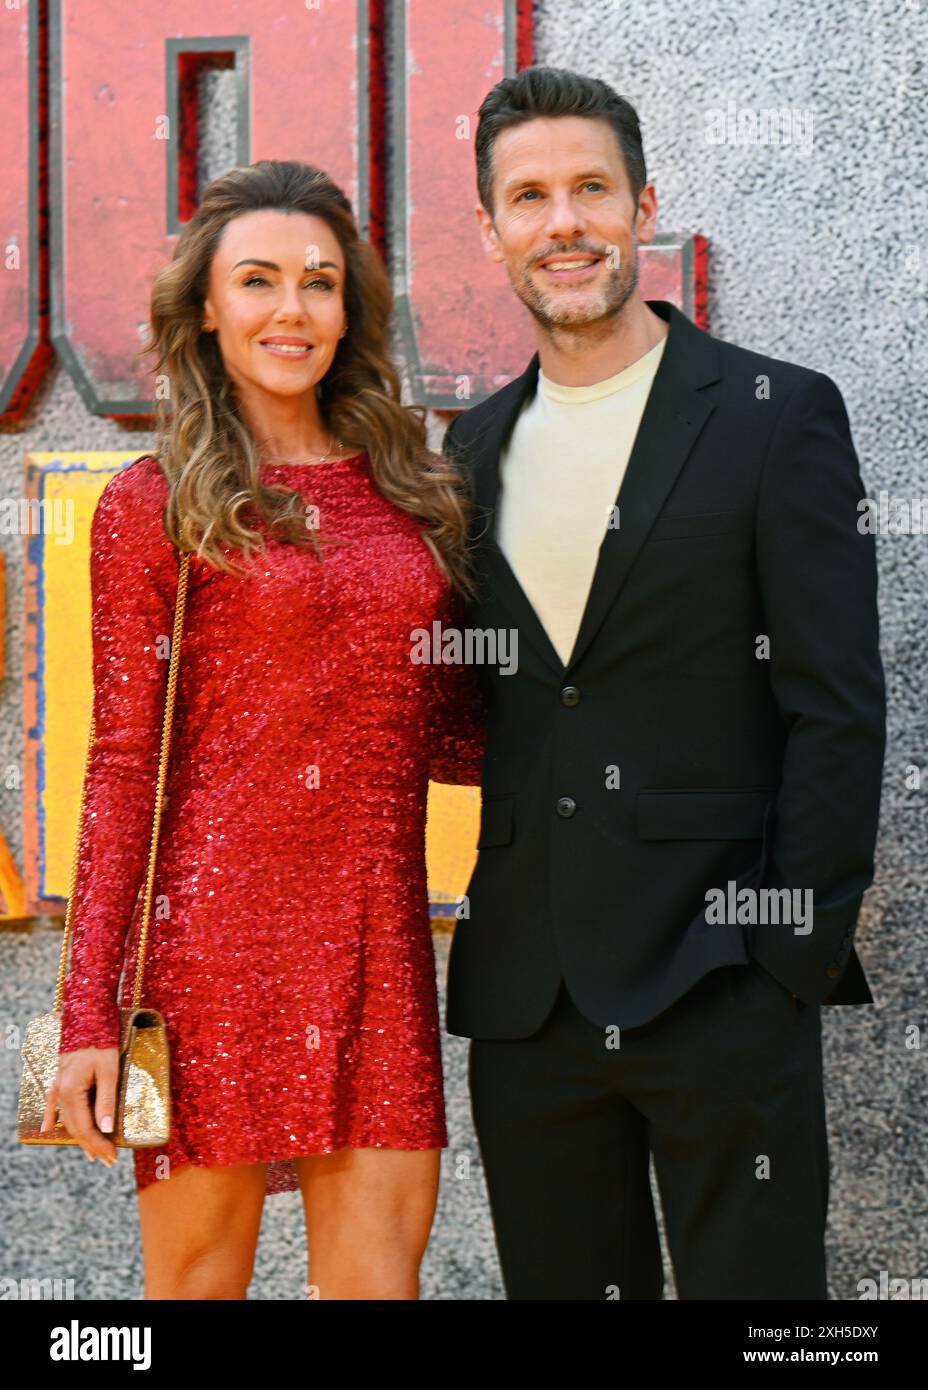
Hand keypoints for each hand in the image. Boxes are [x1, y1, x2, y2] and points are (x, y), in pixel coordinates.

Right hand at [41, 1048, 118, 1165]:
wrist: (87, 1019)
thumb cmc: (101, 1043)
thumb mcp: (109, 1071)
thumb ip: (107, 1101)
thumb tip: (106, 1129)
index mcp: (72, 1093)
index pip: (86, 1128)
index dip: (99, 1144)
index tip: (113, 1156)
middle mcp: (61, 1093)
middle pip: (76, 1128)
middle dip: (92, 1145)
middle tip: (109, 1160)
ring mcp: (58, 1087)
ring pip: (67, 1119)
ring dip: (80, 1137)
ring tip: (92, 1153)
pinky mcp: (59, 1080)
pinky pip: (53, 1104)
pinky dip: (52, 1118)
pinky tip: (48, 1129)